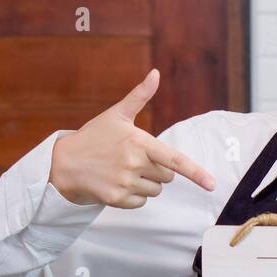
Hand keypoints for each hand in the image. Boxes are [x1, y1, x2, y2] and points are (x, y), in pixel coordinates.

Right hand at [48, 68, 215, 208]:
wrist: (64, 163)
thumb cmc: (95, 136)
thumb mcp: (117, 115)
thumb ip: (140, 96)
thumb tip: (156, 73)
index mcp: (139, 142)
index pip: (174, 160)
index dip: (196, 172)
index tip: (212, 184)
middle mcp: (134, 164)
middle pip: (168, 176)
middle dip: (158, 170)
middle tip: (135, 160)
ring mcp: (125, 183)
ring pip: (156, 190)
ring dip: (146, 183)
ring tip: (124, 171)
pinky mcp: (117, 199)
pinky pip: (142, 202)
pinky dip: (134, 196)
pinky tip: (117, 183)